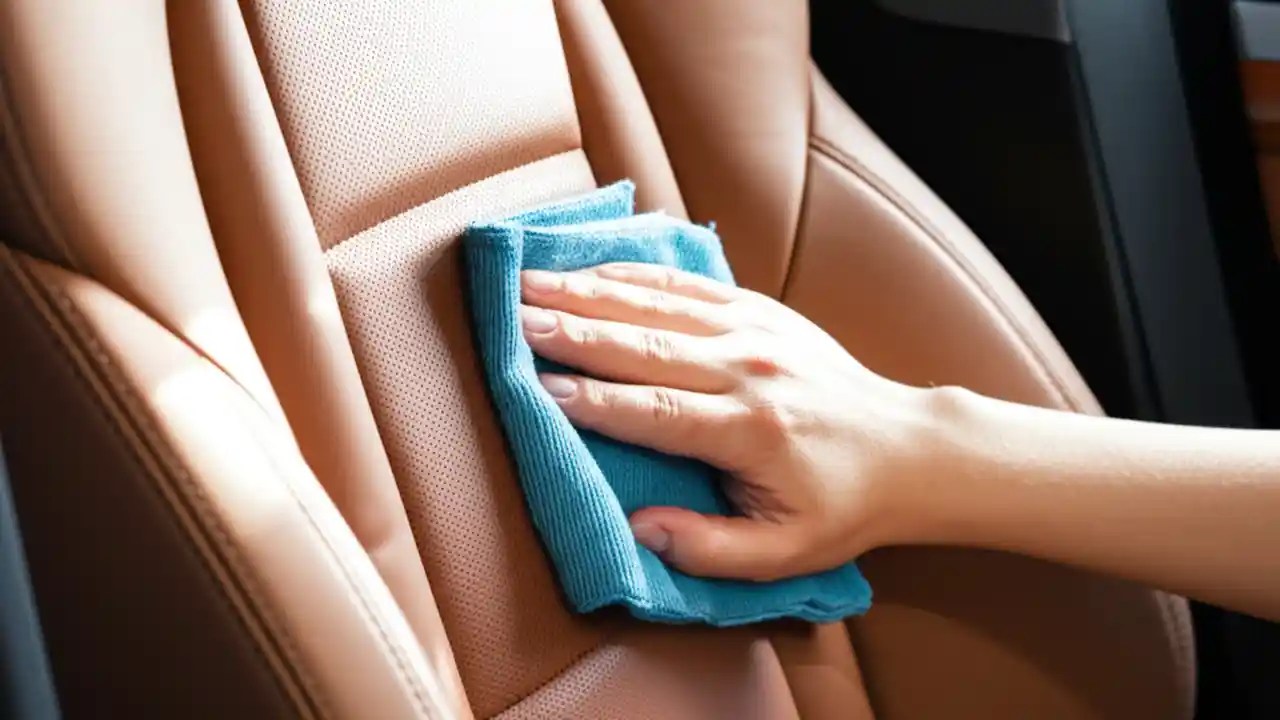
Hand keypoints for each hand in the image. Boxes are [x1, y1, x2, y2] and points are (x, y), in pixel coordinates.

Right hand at [518, 263, 931, 580]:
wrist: (904, 448)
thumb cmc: (839, 506)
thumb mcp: (783, 553)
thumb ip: (708, 549)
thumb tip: (638, 530)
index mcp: (749, 432)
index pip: (654, 411)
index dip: (593, 399)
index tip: (537, 386)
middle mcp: (748, 370)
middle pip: (645, 345)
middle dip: (573, 330)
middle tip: (512, 317)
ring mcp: (755, 330)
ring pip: (658, 304)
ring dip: (590, 291)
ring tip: (531, 282)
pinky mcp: (759, 308)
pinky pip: (688, 282)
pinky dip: (635, 273)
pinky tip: (591, 267)